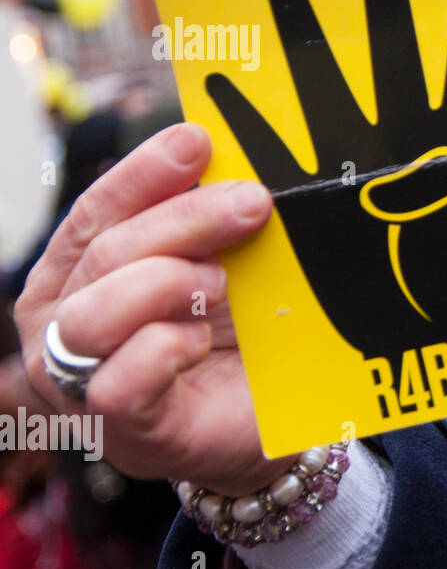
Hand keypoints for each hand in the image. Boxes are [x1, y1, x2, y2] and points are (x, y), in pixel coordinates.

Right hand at [14, 124, 291, 494]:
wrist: (263, 423)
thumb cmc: (230, 339)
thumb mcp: (220, 268)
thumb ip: (209, 226)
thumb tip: (234, 168)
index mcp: (76, 275)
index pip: (96, 213)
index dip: (143, 173)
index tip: (195, 140)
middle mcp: (60, 324)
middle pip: (107, 253)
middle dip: (185, 219)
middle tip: (252, 203)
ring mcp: (78, 381)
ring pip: (96, 314)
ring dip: (169, 285)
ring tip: (222, 284)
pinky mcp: (118, 428)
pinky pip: (119, 380)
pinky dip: (166, 349)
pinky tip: (201, 341)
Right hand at [206, 0, 446, 367]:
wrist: (429, 357)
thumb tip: (407, 174)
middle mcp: (401, 149)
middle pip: (389, 59)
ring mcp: (352, 176)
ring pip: (323, 94)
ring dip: (302, 44)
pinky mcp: (308, 217)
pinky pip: (271, 162)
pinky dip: (247, 127)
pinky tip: (220, 88)